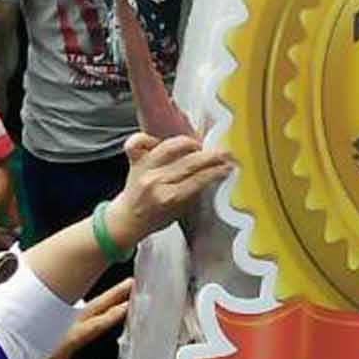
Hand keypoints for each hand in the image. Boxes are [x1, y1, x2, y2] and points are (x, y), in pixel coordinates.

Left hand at [34, 283, 131, 358]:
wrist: (2, 345)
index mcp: (70, 336)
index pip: (95, 324)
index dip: (112, 315)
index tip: (128, 305)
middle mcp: (69, 322)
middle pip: (97, 305)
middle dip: (116, 294)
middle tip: (133, 282)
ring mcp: (64, 316)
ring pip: (91, 301)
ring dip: (109, 294)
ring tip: (126, 283)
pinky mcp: (58, 313)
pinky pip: (81, 302)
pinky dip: (95, 298)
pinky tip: (101, 296)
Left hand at [108, 129, 230, 249]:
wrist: (128, 220)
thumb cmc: (155, 218)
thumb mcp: (181, 212)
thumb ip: (194, 193)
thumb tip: (213, 173)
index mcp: (169, 198)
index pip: (198, 180)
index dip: (217, 171)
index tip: (230, 165)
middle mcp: (155, 181)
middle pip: (188, 162)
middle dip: (211, 156)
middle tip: (225, 152)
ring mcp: (144, 169)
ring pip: (168, 147)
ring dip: (188, 143)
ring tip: (199, 146)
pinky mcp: (134, 160)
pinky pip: (137, 141)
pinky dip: (148, 138)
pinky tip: (160, 141)